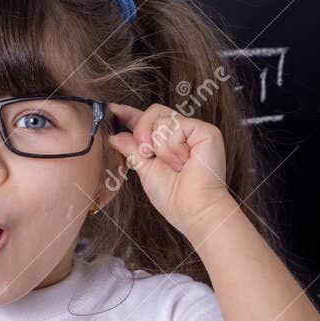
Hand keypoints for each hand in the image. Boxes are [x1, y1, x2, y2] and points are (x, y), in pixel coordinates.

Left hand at [106, 102, 234, 238]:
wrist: (193, 210)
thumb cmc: (174, 197)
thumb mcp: (145, 170)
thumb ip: (132, 149)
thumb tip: (115, 136)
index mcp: (171, 141)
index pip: (149, 120)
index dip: (130, 114)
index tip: (113, 110)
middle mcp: (185, 133)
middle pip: (154, 112)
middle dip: (142, 132)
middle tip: (146, 153)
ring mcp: (196, 131)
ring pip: (162, 120)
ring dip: (161, 148)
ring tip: (175, 166)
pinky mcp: (206, 132)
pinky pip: (176, 126)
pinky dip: (173, 147)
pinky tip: (184, 162)